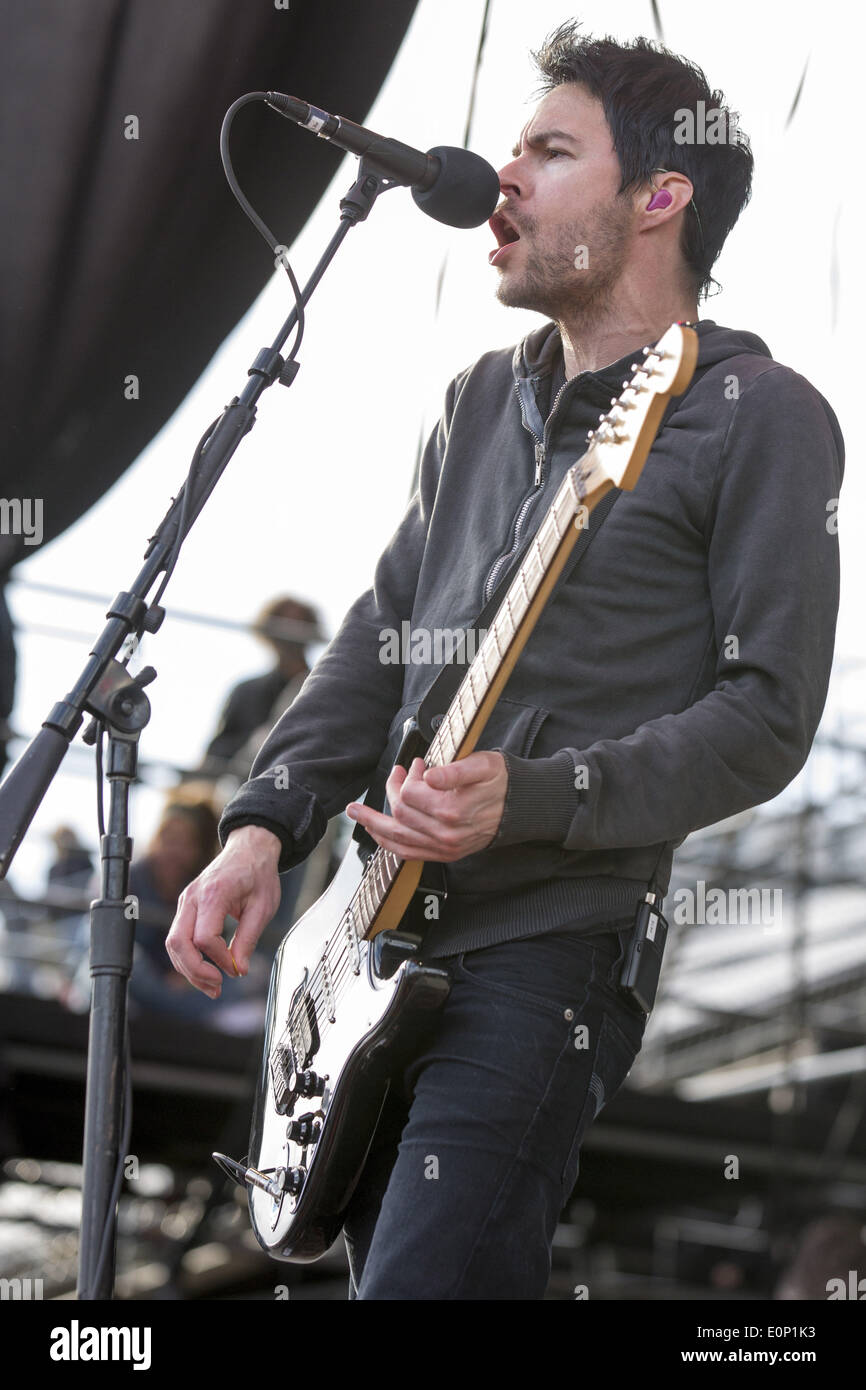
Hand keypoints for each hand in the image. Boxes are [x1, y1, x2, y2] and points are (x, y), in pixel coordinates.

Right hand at [165, 825, 281, 996]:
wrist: (250, 848)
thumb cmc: (258, 873)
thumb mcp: (263, 907)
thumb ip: (248, 939)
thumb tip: (240, 969)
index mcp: (213, 893)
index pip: (204, 937)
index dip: (219, 959)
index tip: (237, 969)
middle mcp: (192, 897)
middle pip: (177, 943)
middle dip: (195, 971)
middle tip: (217, 987)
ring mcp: (185, 901)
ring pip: (173, 943)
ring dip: (189, 969)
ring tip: (212, 986)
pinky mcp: (186, 906)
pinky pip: (178, 937)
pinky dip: (188, 957)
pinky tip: (205, 971)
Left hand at [346, 752, 507, 861]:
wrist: (520, 807)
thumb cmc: (500, 782)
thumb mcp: (483, 765)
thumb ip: (455, 770)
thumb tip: (430, 775)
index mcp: (453, 810)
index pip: (410, 794)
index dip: (407, 777)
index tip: (415, 765)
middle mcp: (446, 834)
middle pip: (401, 813)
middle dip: (393, 790)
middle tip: (398, 773)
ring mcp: (444, 847)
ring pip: (396, 838)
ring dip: (372, 823)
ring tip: (356, 812)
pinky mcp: (444, 854)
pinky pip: (407, 853)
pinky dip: (387, 843)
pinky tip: (376, 832)